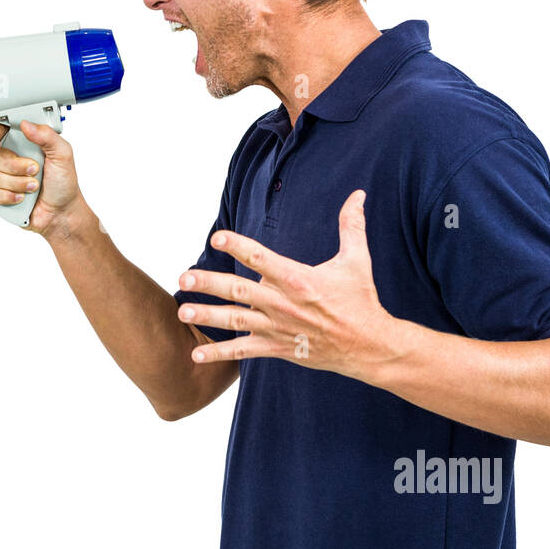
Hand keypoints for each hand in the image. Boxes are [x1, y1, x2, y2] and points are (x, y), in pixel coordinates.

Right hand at [0, 119, 82, 235]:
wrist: (62, 213)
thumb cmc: (64, 183)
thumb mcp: (63, 154)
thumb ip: (47, 135)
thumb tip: (26, 125)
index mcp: (23, 143)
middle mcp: (10, 158)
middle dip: (14, 166)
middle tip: (34, 170)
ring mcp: (4, 177)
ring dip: (15, 183)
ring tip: (33, 186)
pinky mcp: (0, 194)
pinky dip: (9, 196)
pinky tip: (23, 198)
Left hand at [175, 190, 406, 382]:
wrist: (368, 346)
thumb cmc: (361, 300)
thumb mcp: (357, 260)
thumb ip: (352, 226)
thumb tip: (358, 194)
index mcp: (299, 279)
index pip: (261, 258)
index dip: (237, 246)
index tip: (216, 237)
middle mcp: (283, 304)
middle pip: (239, 290)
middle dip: (209, 284)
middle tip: (183, 278)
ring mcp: (278, 328)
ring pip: (236, 320)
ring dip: (207, 316)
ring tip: (181, 312)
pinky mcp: (278, 348)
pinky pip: (244, 351)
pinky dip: (220, 353)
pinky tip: (196, 354)